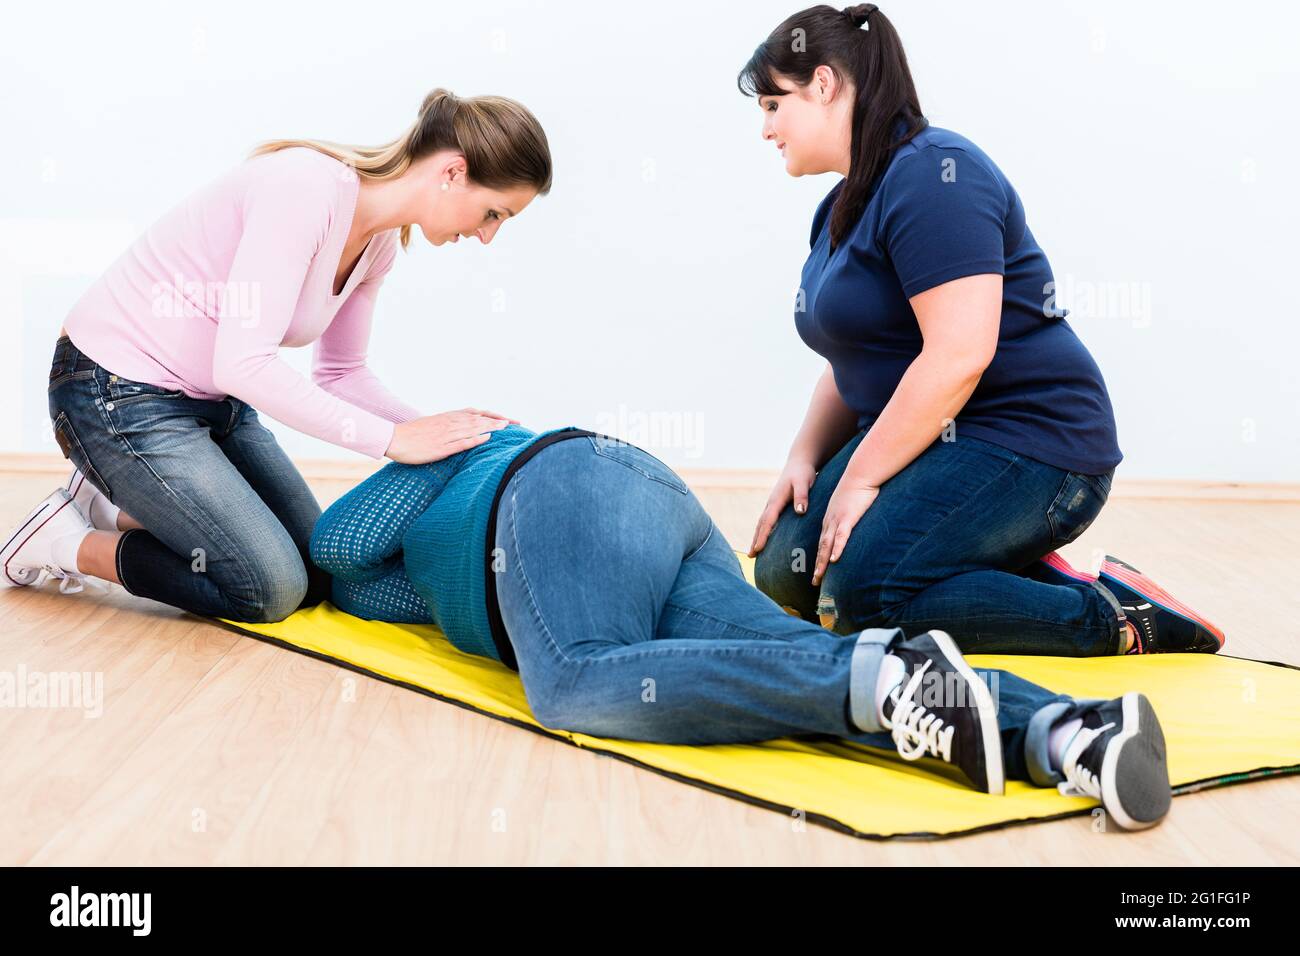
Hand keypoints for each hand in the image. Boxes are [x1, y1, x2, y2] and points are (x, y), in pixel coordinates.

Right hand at [385, 408, 516, 463]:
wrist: (393, 439)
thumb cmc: (412, 435)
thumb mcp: (433, 426)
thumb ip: (448, 425)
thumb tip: (461, 428)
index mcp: (448, 418)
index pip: (475, 413)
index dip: (493, 415)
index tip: (508, 419)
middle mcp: (449, 423)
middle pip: (478, 419)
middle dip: (498, 421)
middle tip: (516, 423)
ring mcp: (445, 435)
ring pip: (472, 428)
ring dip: (490, 427)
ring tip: (507, 428)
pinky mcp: (440, 447)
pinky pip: (460, 442)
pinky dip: (475, 440)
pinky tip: (487, 438)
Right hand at [749, 458, 817, 556]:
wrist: (799, 462)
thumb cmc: (803, 472)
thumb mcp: (804, 482)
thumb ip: (802, 496)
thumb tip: (800, 511)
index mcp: (776, 499)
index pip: (767, 521)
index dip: (762, 535)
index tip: (758, 549)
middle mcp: (772, 503)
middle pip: (761, 524)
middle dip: (755, 540)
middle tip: (751, 555)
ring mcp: (773, 504)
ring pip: (762, 523)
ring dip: (757, 537)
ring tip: (753, 552)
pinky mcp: (777, 505)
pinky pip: (767, 521)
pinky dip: (763, 531)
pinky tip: (764, 540)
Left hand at [811, 477, 878, 585]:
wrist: (861, 472)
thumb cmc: (859, 487)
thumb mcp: (851, 504)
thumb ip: (851, 515)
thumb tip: (854, 524)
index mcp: (830, 519)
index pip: (823, 542)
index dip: (819, 558)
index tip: (817, 571)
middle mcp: (830, 521)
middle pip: (821, 548)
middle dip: (817, 566)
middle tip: (814, 582)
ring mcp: (838, 520)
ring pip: (827, 545)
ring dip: (822, 563)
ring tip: (818, 578)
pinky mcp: (848, 517)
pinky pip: (842, 536)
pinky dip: (837, 548)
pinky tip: (833, 560)